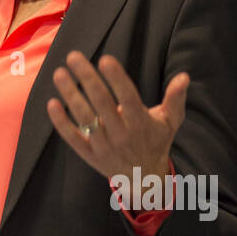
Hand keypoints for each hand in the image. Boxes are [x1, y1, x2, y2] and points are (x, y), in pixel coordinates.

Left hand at [46, 52, 188, 183]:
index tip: (105, 59)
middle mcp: (122, 135)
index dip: (116, 78)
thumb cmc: (156, 141)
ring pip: (85, 118)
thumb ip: (175, 98)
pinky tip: (51, 103)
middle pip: (102, 103)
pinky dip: (61, 122)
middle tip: (73, 56)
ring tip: (59, 73)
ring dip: (70, 95)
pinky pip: (73, 137)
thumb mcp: (171, 121)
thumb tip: (185, 76)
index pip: (128, 97)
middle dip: (87, 78)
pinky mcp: (89, 154)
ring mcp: (104, 146)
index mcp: (141, 123)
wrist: (144, 178)